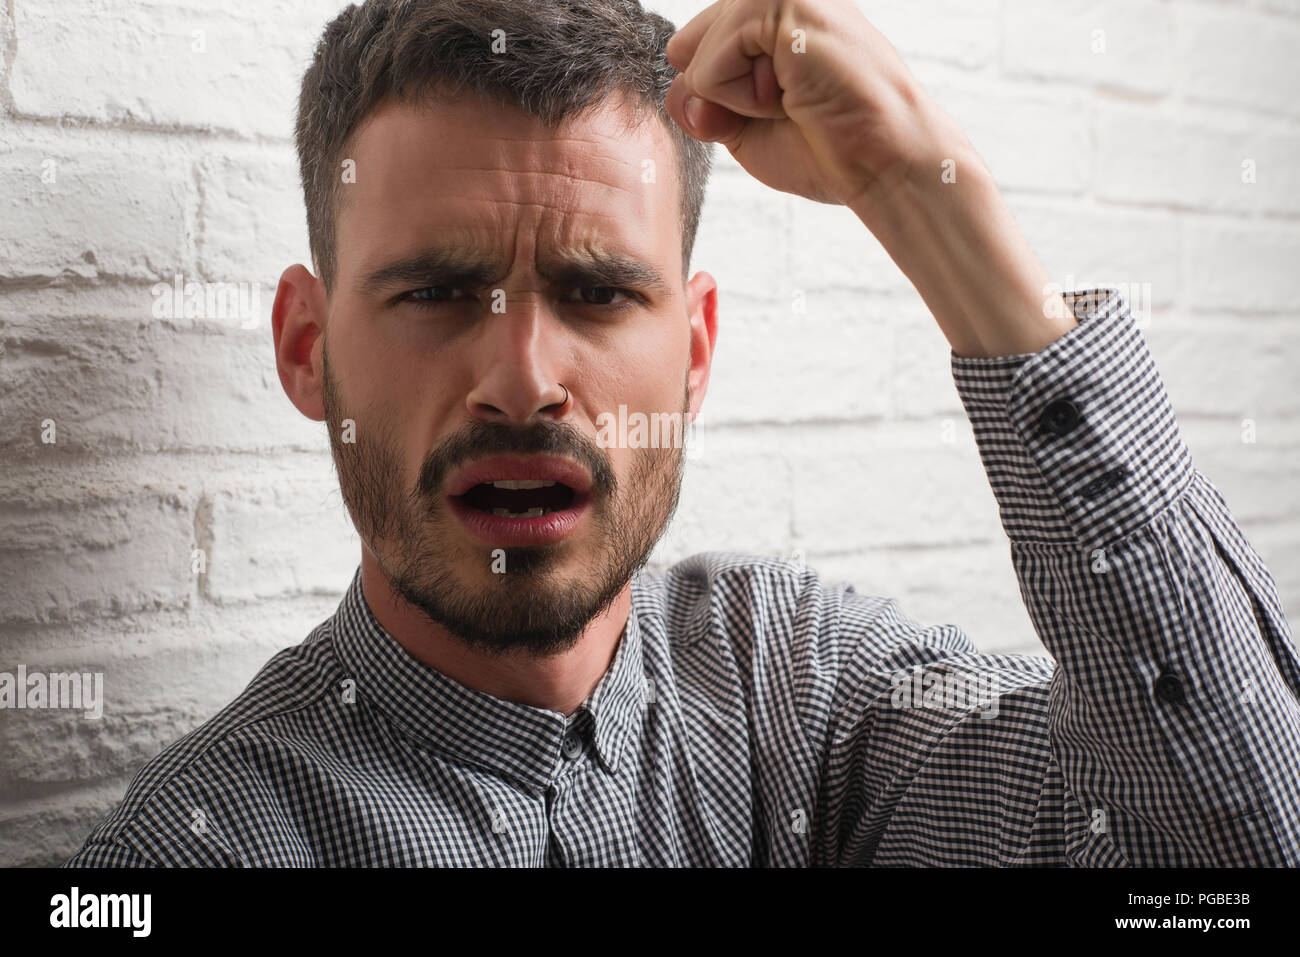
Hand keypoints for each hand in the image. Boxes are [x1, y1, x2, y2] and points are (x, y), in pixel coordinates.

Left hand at [665, 0, 1074, 357]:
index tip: (780, 109)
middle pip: (688, 47)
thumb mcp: (743, 127)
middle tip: (790, 107)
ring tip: (795, 101)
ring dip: (736, 100)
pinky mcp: (787, 4)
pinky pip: (711, 64)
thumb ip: (701, 101)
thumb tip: (675, 81)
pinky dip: (742, 99)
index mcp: (774, 19)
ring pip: (698, 55)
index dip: (717, 96)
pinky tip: (794, 96)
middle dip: (722, 96)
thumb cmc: (829, 150)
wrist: (883, 166)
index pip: (694, 46)